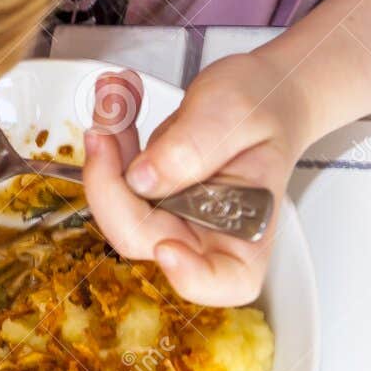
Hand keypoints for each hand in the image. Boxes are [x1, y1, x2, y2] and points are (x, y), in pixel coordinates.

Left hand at [81, 54, 311, 306]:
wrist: (261, 90)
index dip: (191, 276)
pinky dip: (110, 136)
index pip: (226, 280)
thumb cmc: (266, 105)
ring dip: (105, 151)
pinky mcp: (147, 194)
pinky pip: (112, 177)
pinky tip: (120, 97)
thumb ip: (195, 145)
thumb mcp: (238, 112)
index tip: (166, 247)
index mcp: (247, 230)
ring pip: (116, 206)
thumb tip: (143, 179)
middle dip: (111, 184)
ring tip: (115, 93)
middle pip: (143, 238)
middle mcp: (204, 233)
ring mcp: (170, 215)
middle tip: (104, 130)